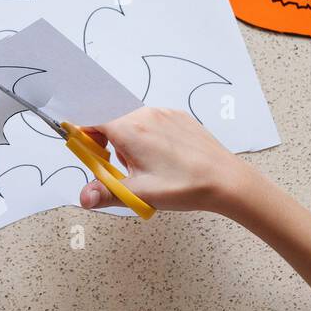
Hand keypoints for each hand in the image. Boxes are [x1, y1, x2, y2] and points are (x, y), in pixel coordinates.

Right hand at [78, 107, 258, 214]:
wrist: (226, 181)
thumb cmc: (186, 185)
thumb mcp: (139, 194)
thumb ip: (106, 192)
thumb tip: (84, 196)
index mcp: (131, 129)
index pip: (93, 120)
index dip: (85, 137)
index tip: (90, 154)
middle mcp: (146, 114)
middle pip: (112, 122)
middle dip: (109, 145)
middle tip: (121, 169)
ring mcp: (165, 114)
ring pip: (133, 123)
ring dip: (131, 143)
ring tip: (146, 169)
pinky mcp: (179, 118)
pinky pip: (153, 123)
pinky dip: (149, 138)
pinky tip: (163, 160)